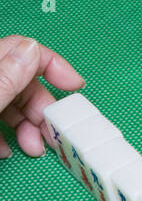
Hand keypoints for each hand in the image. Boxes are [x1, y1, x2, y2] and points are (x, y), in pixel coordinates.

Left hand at [0, 36, 84, 158]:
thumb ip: (6, 79)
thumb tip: (32, 50)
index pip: (24, 49)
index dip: (53, 65)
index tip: (75, 87)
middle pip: (21, 82)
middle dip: (41, 108)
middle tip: (52, 134)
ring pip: (10, 102)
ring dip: (27, 125)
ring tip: (32, 149)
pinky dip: (5, 135)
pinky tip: (6, 151)